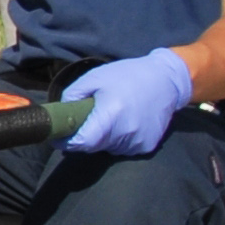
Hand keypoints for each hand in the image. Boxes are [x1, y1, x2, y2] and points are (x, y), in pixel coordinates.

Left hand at [61, 47, 192, 155]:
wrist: (166, 80)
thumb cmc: (127, 76)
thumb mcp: (94, 78)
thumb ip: (73, 95)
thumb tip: (61, 112)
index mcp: (110, 115)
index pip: (81, 142)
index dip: (66, 142)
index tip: (58, 136)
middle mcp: (125, 133)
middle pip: (93, 146)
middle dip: (83, 137)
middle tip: (84, 121)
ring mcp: (138, 142)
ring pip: (107, 148)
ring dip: (101, 138)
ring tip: (109, 117)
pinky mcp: (147, 146)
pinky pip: (123, 148)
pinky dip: (117, 140)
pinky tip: (124, 122)